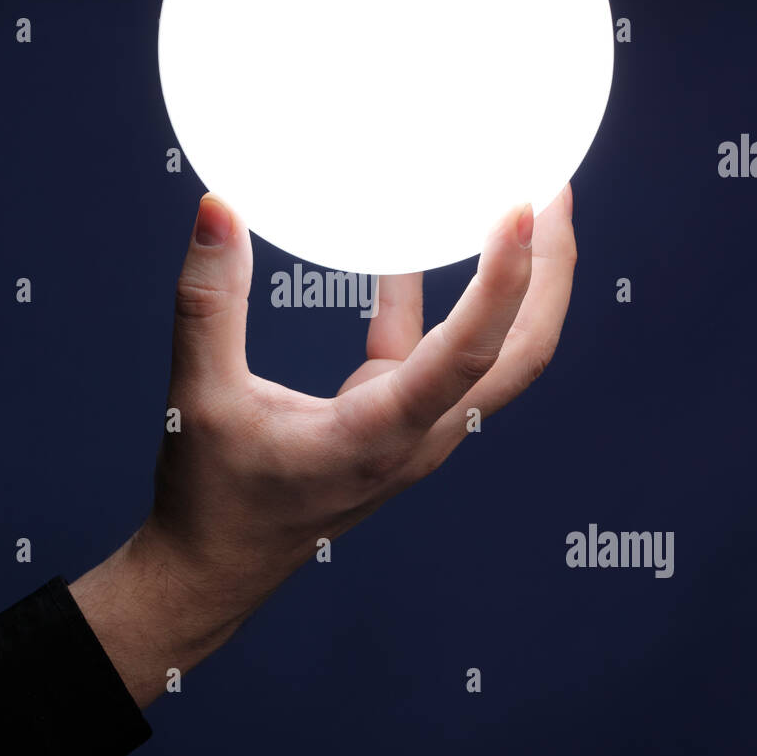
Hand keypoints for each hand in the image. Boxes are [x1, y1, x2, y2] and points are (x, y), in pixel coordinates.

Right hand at [71, 186, 575, 705]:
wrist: (216, 567)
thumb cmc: (213, 496)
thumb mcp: (201, 396)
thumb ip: (208, 301)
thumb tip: (220, 208)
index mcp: (381, 436)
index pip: (470, 353)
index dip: (505, 280)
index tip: (521, 204)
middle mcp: (418, 434)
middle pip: (522, 354)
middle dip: (552, 273)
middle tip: (555, 188)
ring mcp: (413, 427)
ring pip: (493, 354)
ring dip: (517, 284)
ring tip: (520, 205)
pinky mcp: (392, 417)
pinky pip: (432, 348)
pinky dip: (435, 296)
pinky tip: (411, 242)